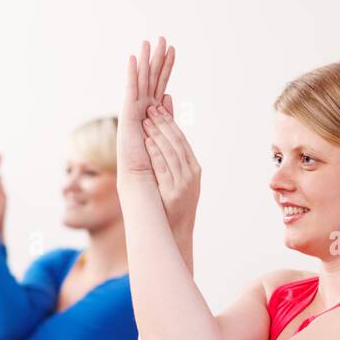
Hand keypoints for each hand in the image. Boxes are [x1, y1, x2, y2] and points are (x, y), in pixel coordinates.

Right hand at [118, 36, 175, 181]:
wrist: (142, 178)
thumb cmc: (153, 162)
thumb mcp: (165, 132)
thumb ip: (167, 113)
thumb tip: (169, 95)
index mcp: (152, 112)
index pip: (161, 84)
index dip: (167, 67)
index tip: (173, 50)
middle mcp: (142, 108)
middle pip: (151, 78)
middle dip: (157, 58)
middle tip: (162, 38)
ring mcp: (134, 110)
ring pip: (142, 80)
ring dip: (146, 60)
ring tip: (149, 41)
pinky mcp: (129, 114)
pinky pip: (131, 89)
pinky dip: (133, 74)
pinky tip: (134, 58)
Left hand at [142, 102, 200, 233]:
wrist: (176, 232)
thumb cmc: (173, 204)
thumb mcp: (177, 178)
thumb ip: (172, 157)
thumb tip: (166, 135)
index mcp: (193, 168)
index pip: (181, 139)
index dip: (169, 122)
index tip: (157, 107)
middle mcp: (191, 174)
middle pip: (177, 142)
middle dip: (163, 124)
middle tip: (150, 109)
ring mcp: (184, 184)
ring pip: (171, 153)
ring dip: (158, 135)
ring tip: (145, 122)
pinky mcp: (174, 194)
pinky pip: (165, 169)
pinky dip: (156, 155)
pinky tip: (148, 143)